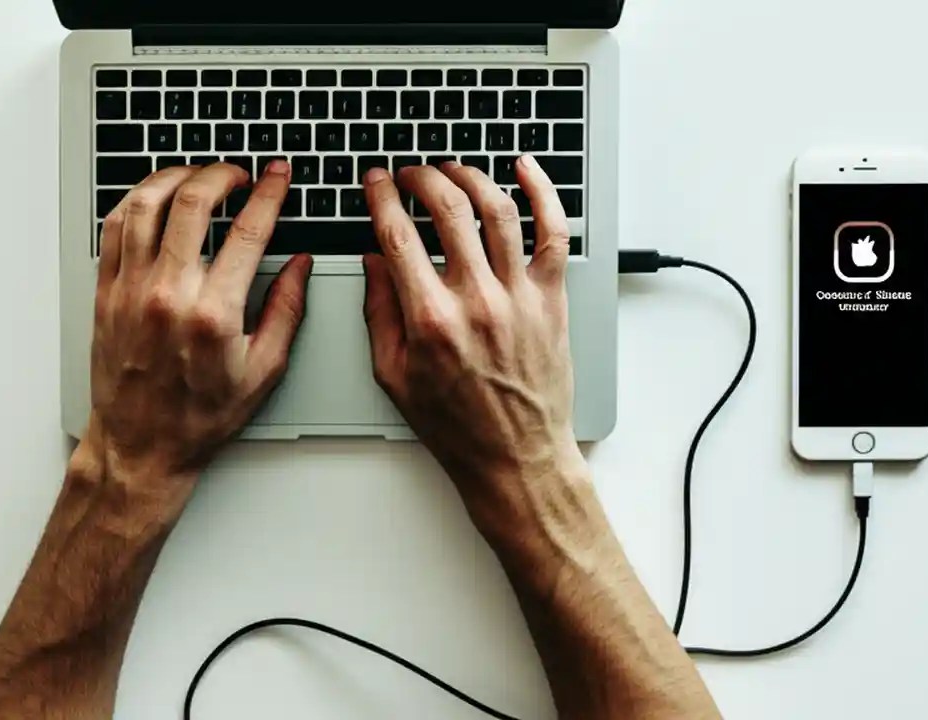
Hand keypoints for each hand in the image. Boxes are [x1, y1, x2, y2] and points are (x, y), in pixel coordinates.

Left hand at [90, 160, 310, 479]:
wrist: (141, 446)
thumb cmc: (199, 417)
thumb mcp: (263, 371)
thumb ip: (287, 310)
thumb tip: (301, 265)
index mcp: (214, 314)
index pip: (248, 232)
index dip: (268, 194)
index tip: (277, 176)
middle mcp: (168, 295)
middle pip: (193, 202)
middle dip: (222, 174)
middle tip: (238, 173)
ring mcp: (131, 290)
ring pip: (146, 204)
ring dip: (175, 177)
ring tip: (196, 175)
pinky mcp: (105, 293)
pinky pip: (114, 227)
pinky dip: (135, 200)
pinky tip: (155, 198)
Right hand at [362, 157, 580, 506]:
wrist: (515, 456)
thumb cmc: (456, 425)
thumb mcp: (393, 376)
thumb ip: (379, 312)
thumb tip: (374, 261)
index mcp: (430, 321)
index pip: (398, 236)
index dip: (382, 198)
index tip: (376, 182)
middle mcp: (476, 302)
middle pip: (447, 210)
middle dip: (422, 179)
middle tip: (411, 173)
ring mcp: (519, 296)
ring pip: (497, 209)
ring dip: (470, 177)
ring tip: (452, 169)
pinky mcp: (551, 298)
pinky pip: (553, 232)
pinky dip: (543, 192)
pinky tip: (526, 168)